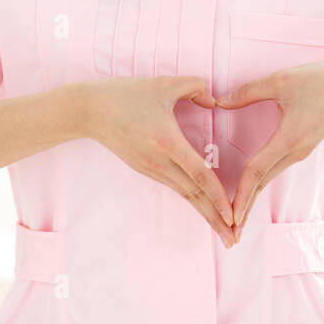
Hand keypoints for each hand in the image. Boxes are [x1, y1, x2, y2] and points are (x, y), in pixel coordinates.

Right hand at [80, 75, 236, 247]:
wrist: (88, 110)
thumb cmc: (125, 94)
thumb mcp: (164, 83)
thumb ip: (196, 86)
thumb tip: (215, 102)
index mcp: (167, 142)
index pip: (199, 175)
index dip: (218, 196)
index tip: (233, 215)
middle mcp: (159, 162)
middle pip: (194, 196)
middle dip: (215, 219)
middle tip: (235, 240)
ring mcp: (151, 168)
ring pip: (185, 194)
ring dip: (205, 213)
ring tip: (223, 231)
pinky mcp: (145, 168)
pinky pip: (175, 186)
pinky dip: (193, 199)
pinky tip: (204, 207)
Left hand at [215, 61, 323, 239]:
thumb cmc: (320, 80)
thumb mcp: (281, 80)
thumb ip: (248, 92)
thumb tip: (219, 102)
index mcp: (288, 140)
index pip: (257, 173)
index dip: (240, 195)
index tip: (229, 216)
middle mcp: (294, 152)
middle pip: (261, 185)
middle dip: (244, 209)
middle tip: (228, 233)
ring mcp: (299, 152)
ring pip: (268, 179)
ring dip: (250, 198)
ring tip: (234, 217)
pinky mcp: (301, 147)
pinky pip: (275, 169)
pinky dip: (259, 183)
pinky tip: (249, 188)